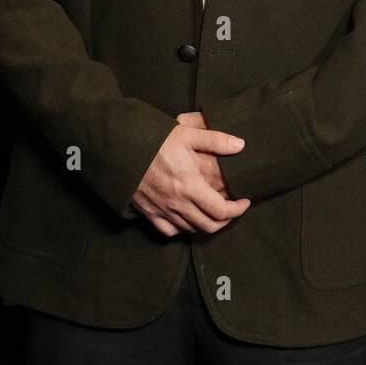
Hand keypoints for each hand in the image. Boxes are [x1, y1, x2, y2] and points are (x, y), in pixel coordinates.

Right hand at [130, 117, 249, 236]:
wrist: (121, 148)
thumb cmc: (155, 140)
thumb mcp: (188, 134)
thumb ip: (216, 140)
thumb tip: (240, 144)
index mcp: (190, 185)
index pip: (221, 210)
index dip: (237, 210)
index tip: (244, 202)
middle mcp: (177, 203)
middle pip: (208, 225)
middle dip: (226, 220)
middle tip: (232, 209)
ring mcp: (162, 210)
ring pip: (191, 229)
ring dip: (206, 224)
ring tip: (213, 212)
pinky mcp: (148, 212)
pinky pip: (169, 231)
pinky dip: (182, 229)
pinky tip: (187, 218)